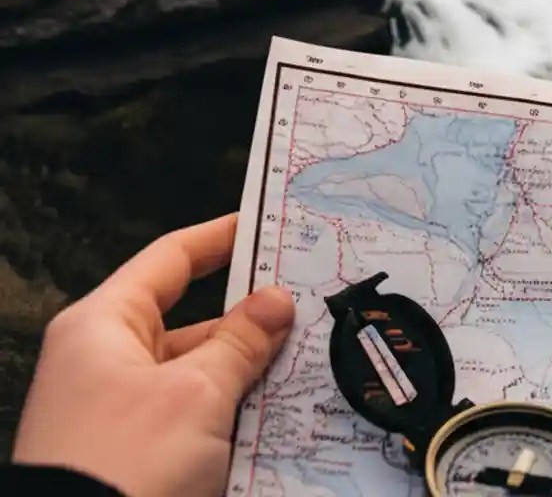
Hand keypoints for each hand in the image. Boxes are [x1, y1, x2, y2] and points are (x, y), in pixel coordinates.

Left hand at [12, 214, 295, 496]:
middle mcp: (106, 362)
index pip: (169, 260)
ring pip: (200, 375)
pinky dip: (234, 414)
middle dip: (251, 322)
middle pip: (192, 323)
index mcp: (103, 326)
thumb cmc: (122, 465)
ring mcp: (121, 411)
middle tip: (307, 310)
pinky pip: (196, 418)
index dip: (219, 238)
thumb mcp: (198, 392)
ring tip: (305, 367)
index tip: (263, 225)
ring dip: (248, 374)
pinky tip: (279, 415)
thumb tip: (274, 301)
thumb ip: (241, 342)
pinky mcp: (138, 453)